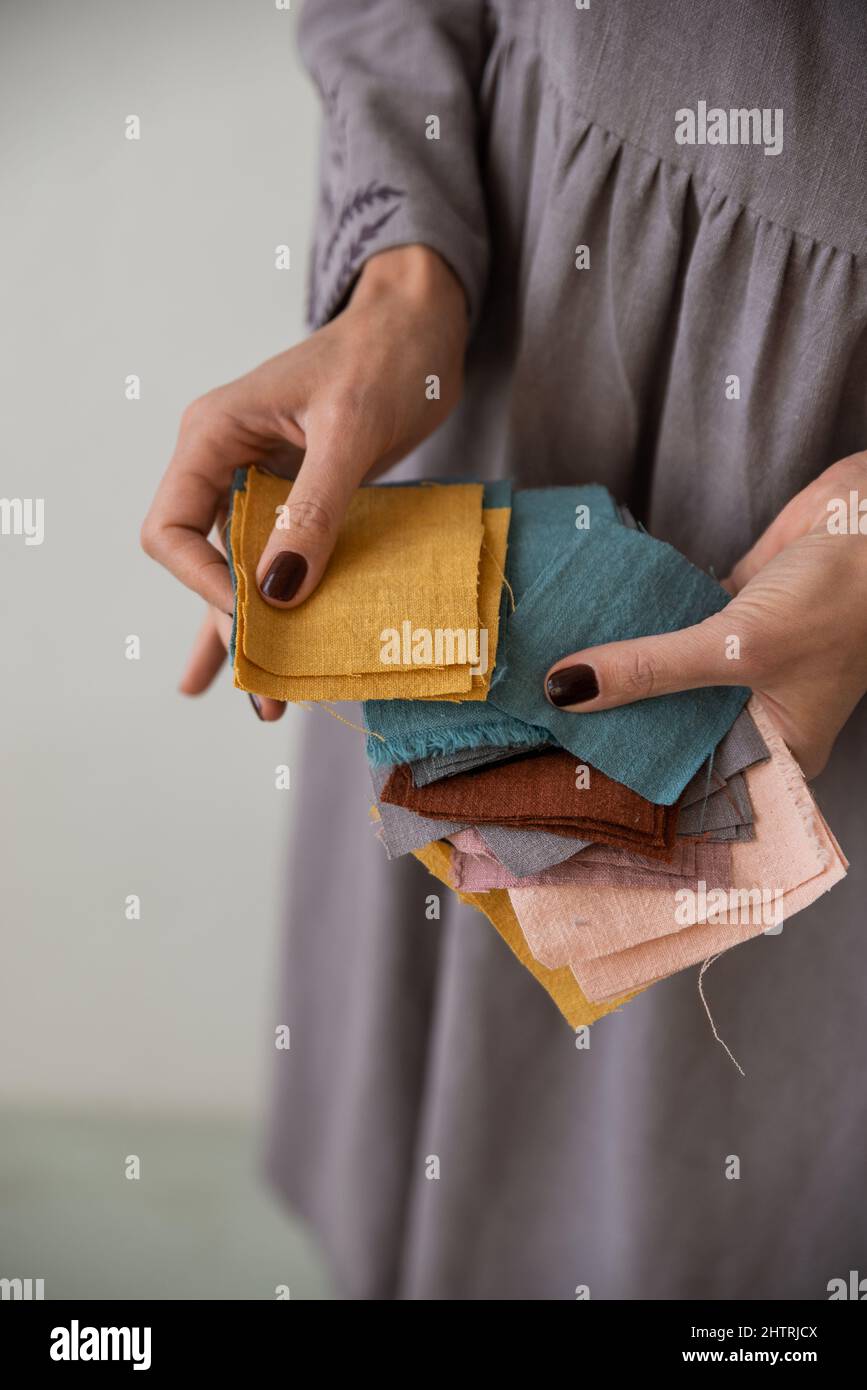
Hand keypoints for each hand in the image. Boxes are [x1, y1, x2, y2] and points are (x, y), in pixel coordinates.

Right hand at [141, 245, 468, 717]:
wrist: (426, 326)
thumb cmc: (386, 356)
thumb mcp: (350, 432)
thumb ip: (314, 510)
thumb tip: (279, 592)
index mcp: (213, 436)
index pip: (170, 529)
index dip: (203, 581)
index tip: (257, 614)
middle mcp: (225, 463)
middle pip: (205, 561)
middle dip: (233, 624)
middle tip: (266, 687)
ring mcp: (261, 483)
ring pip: (244, 569)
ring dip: (259, 629)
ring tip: (269, 699)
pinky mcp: (300, 498)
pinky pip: (281, 558)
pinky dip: (286, 602)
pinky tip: (276, 654)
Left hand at [544, 454, 866, 777]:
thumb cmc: (839, 599)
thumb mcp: (737, 648)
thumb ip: (652, 669)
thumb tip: (567, 689)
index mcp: (779, 749)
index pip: (698, 783)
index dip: (639, 786)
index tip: (570, 787)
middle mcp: (756, 713)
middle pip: (672, 730)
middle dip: (615, 729)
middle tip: (537, 741)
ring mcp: (738, 663)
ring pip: (665, 680)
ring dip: (617, 679)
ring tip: (541, 697)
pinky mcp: (724, 615)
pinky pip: (667, 633)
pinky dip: (632, 633)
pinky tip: (577, 640)